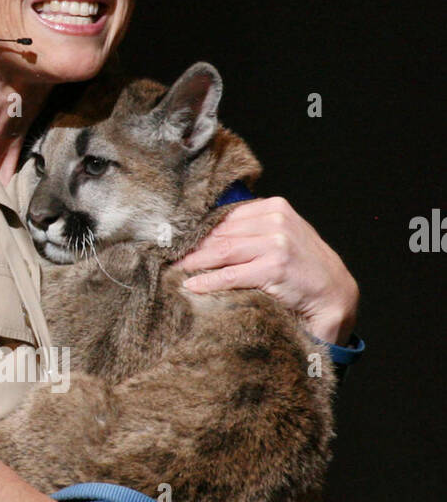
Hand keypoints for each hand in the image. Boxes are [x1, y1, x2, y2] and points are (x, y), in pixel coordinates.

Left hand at [171, 196, 359, 344]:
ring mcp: (276, 243)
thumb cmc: (302, 268)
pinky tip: (191, 286)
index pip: (225, 217)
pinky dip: (207, 281)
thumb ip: (251, 231)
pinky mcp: (274, 268)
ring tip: (173, 270)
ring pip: (221, 251)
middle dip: (191, 246)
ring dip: (193, 263)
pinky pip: (230, 275)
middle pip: (220, 233)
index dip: (197, 230)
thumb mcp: (280, 238)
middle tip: (166, 256)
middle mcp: (276, 220)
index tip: (174, 239)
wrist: (334, 293)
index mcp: (274, 208)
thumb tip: (206, 234)